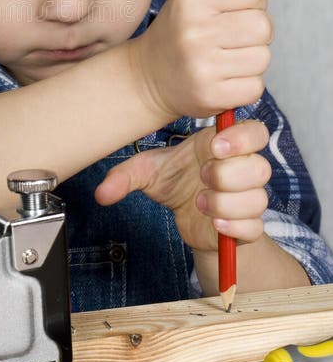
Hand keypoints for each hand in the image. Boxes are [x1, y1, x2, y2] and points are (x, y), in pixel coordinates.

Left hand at [94, 119, 271, 251]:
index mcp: (224, 146)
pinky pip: (256, 228)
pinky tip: (214, 223)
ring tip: (200, 202)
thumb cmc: (174, 181)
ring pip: (258, 198)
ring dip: (226, 202)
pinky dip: (235, 227)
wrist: (185, 215)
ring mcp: (247, 199)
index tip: (213, 146)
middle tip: (201, 176)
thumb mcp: (147, 172)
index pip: (255, 132)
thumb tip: (101, 192)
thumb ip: (126, 174)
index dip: (241, 138)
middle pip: (260, 167)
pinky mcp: (247, 227)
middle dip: (226, 174)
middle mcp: (242, 170)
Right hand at [131, 0, 276, 122]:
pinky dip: (245, 84)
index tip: (232, 10)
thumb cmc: (181, 32)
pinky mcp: (209, 95)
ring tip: (225, 58)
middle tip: (229, 37)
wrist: (148, 77)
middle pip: (263, 25)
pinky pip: (256, 85)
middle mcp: (192, 30)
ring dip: (251, 59)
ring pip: (263, 56)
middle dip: (254, 32)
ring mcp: (200, 65)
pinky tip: (223, 78)